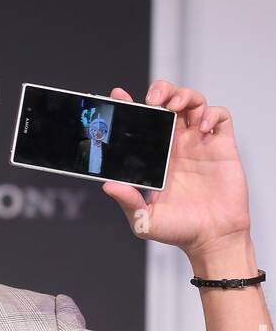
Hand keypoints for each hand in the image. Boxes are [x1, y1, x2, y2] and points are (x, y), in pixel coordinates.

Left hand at [100, 81, 251, 264]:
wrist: (212, 239)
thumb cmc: (181, 231)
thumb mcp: (145, 220)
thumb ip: (128, 201)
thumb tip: (108, 185)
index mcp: (157, 158)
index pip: (143, 124)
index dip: (132, 107)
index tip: (119, 96)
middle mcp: (178, 146)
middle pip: (169, 103)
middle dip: (162, 91)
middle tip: (153, 99)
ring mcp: (200, 143)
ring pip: (194, 103)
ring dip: (184, 96)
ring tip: (174, 107)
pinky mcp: (222, 146)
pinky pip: (220, 116)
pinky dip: (211, 113)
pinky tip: (201, 128)